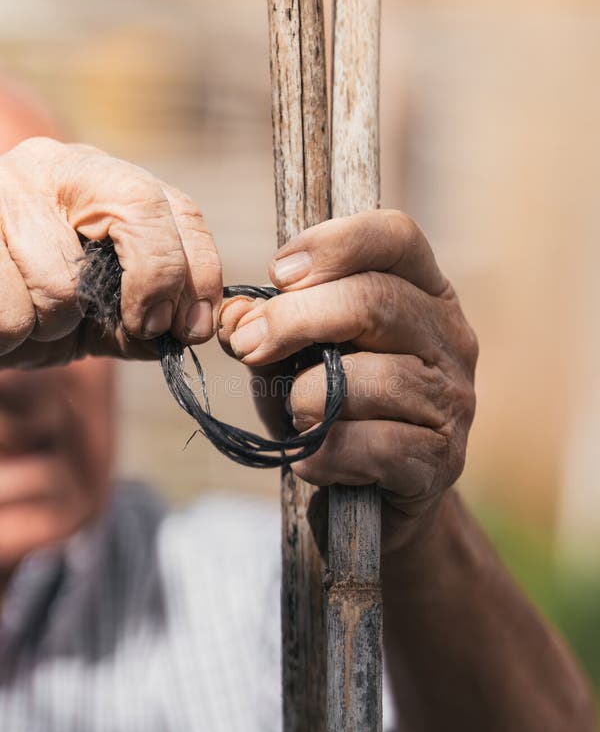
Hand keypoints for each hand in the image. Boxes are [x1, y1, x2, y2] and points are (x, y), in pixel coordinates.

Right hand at [0, 138, 221, 366]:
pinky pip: (11, 309)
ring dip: (56, 325)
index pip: (176, 208)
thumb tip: (187, 331)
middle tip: (140, 325)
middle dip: (152, 279)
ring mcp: (7, 189)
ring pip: (63, 281)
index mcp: (104, 182)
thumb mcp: (100, 316)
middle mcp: (57, 168)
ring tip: (33, 317)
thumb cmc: (37, 309)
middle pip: (139, 206)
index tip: (191, 326)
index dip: (198, 271)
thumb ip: (144, 322)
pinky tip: (5, 320)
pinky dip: (11, 334)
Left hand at [218, 210, 476, 531]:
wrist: (378, 495)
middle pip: (376, 300)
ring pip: (373, 378)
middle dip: (295, 319)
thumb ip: (268, 329)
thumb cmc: (337, 409)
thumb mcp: (296, 358)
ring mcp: (453, 398)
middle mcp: (449, 336)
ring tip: (293, 417)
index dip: (333, 243)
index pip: (396, 236)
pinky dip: (325, 454)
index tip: (276, 274)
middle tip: (245, 345)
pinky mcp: (442, 457)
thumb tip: (235, 318)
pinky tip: (310, 459)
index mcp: (423, 292)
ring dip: (308, 398)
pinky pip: (373, 445)